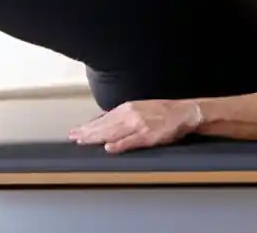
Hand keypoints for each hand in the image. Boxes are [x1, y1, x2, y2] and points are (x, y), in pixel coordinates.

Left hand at [68, 99, 203, 153]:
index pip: (103, 119)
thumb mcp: (138, 108)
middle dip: (87, 132)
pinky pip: (130, 141)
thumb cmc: (162, 111)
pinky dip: (119, 145)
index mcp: (127, 108)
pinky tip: (108, 148)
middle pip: (104, 125)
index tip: (76, 131)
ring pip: (112, 132)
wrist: (183, 112)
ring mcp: (138, 125)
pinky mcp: (148, 135)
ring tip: (82, 141)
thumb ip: (121, 115)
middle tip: (73, 137)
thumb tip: (103, 119)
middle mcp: (130, 115)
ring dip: (96, 137)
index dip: (88, 126)